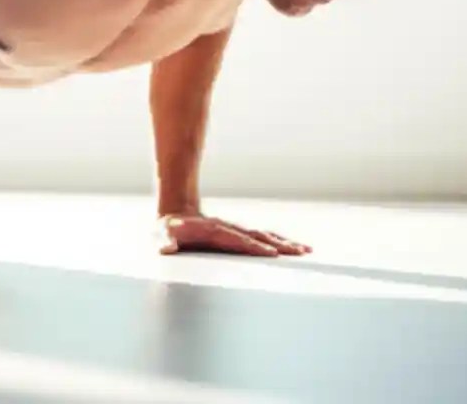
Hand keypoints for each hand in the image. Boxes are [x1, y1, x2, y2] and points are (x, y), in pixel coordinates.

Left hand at [157, 214, 311, 256]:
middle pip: (259, 236)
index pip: (238, 240)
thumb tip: (166, 248)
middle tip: (300, 253)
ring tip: (306, 251)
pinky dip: (280, 242)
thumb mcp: (160, 234)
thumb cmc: (166, 228)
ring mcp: (236, 230)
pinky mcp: (238, 235)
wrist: (174, 212)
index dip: (254, 247)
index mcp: (214, 230)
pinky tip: (294, 248)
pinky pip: (263, 238)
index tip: (272, 254)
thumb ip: (163, 241)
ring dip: (285, 243)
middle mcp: (229, 228)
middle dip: (280, 245)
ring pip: (265, 235)